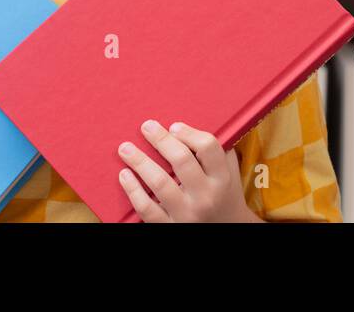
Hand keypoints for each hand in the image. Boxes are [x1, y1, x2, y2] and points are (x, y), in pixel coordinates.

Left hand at [116, 119, 259, 222]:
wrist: (227, 231)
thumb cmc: (223, 194)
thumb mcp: (229, 172)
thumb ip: (215, 150)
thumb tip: (189, 123)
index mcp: (221, 179)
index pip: (207, 147)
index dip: (188, 132)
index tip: (173, 126)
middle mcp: (206, 197)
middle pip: (181, 160)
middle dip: (160, 139)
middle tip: (146, 126)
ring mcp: (187, 214)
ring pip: (159, 183)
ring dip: (139, 162)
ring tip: (125, 148)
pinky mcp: (170, 228)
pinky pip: (146, 209)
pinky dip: (132, 190)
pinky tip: (124, 175)